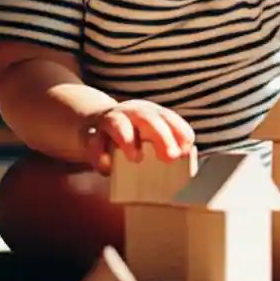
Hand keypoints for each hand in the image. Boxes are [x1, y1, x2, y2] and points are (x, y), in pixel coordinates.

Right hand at [81, 99, 195, 174]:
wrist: (95, 125)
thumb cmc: (133, 136)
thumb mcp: (151, 137)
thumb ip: (168, 147)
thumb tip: (187, 159)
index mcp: (151, 113)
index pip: (169, 118)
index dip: (179, 131)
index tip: (187, 148)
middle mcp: (132, 113)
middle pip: (149, 119)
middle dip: (162, 136)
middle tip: (171, 157)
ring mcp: (111, 120)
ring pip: (118, 124)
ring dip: (128, 140)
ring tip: (136, 159)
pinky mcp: (92, 133)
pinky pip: (93, 142)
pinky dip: (99, 155)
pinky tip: (107, 168)